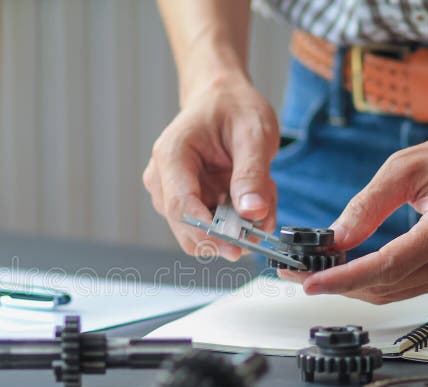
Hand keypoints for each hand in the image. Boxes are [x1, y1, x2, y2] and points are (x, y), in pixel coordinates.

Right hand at [143, 72, 278, 259]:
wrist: (221, 98)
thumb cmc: (232, 107)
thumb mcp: (253, 132)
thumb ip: (253, 173)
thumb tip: (252, 213)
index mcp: (171, 156)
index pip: (181, 207)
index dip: (208, 233)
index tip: (238, 246)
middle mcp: (163, 180)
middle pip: (187, 230)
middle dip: (229, 234)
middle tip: (265, 218)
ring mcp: (172, 195)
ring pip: (204, 234)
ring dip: (239, 226)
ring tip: (262, 192)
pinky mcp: (187, 204)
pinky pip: (214, 228)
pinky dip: (239, 221)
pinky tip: (253, 195)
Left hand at [280, 103, 427, 302]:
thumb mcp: (409, 167)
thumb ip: (369, 205)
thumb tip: (336, 237)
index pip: (387, 266)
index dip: (344, 278)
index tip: (310, 282)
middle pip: (384, 287)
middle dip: (335, 284)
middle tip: (296, 271)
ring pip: (392, 293)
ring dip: (350, 286)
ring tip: (313, 271)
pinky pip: (405, 287)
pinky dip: (372, 282)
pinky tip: (348, 271)